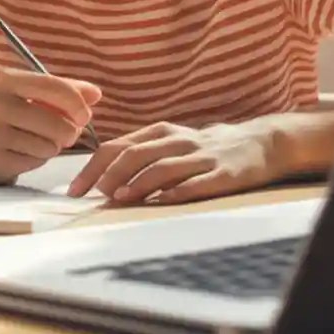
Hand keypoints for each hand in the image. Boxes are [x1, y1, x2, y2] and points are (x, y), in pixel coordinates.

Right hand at [0, 69, 101, 185]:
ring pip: (49, 146)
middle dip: (68, 133)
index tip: (84, 115)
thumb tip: (96, 94)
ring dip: (50, 148)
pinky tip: (17, 154)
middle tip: (61, 135)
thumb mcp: (22, 95)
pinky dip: (34, 160)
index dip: (78, 104)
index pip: (56, 88)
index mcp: (7, 81)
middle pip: (59, 124)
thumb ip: (59, 91)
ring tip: (32, 143)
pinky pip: (34, 162)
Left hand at [66, 121, 282, 204]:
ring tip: (118, 198)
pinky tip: (163, 201)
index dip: (92, 168)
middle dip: (106, 175)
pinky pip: (198, 183)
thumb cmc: (204, 148)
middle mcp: (177, 141)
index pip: (116, 147)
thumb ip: (140, 155)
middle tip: (90, 196)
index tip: (74, 190)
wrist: (260, 142)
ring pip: (162, 167)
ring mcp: (201, 156)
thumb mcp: (170, 143)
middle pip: (133, 154)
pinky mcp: (224, 173)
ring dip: (137, 183)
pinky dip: (178, 191)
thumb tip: (102, 179)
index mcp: (159, 132)